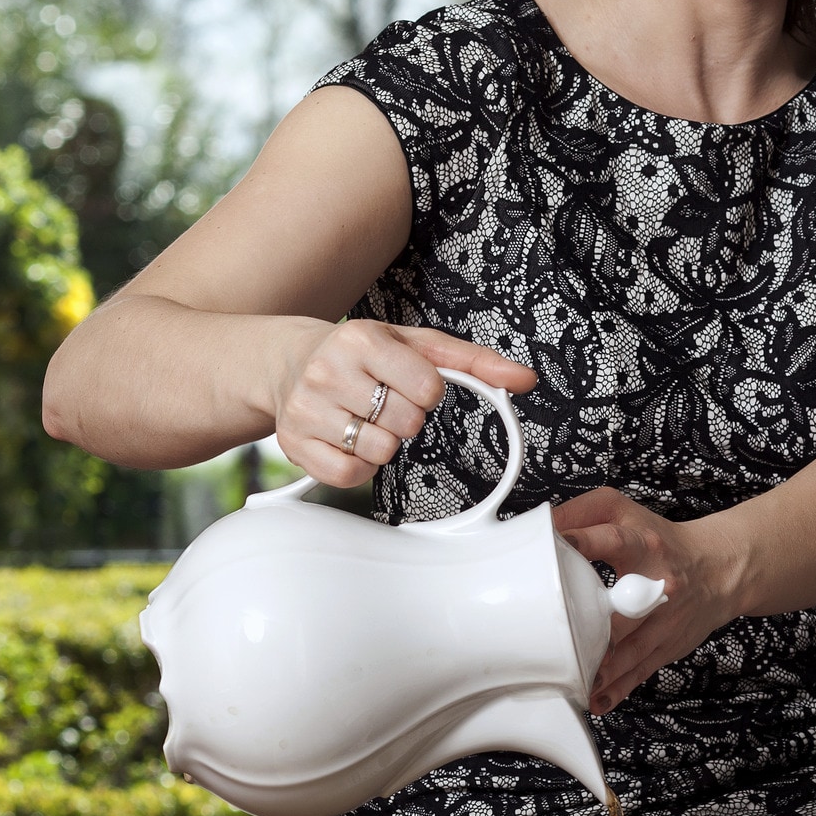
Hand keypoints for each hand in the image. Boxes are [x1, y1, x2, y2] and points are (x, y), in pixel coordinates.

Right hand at [269, 319, 536, 489]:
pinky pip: (349, 475)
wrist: (290, 360)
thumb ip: (475, 362)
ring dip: (383, 443)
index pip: (428, 388)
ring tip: (365, 418)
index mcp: (361, 340)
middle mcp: (328, 371)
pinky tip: (350, 440)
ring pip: (379, 452)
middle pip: (406, 424)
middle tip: (384, 401)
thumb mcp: (417, 344)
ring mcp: (306, 409)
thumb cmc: (363, 354)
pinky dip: (360, 466)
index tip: (411, 383)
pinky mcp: (293, 443)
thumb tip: (525, 379)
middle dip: (407, 418)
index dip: (428, 392)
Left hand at [552, 489, 739, 714]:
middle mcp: (657, 584)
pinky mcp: (666, 646)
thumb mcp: (625, 511)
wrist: (718, 570)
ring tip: (574, 678)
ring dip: (602, 668)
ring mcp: (664, 620)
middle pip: (623, 605)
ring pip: (631, 648)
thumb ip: (582, 511)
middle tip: (560, 634)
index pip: (613, 539)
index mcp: (643, 544)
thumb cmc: (662, 542)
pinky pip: (640, 671)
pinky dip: (618, 689)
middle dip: (594, 622)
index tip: (557, 543)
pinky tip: (598, 699)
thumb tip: (545, 523)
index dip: (584, 541)